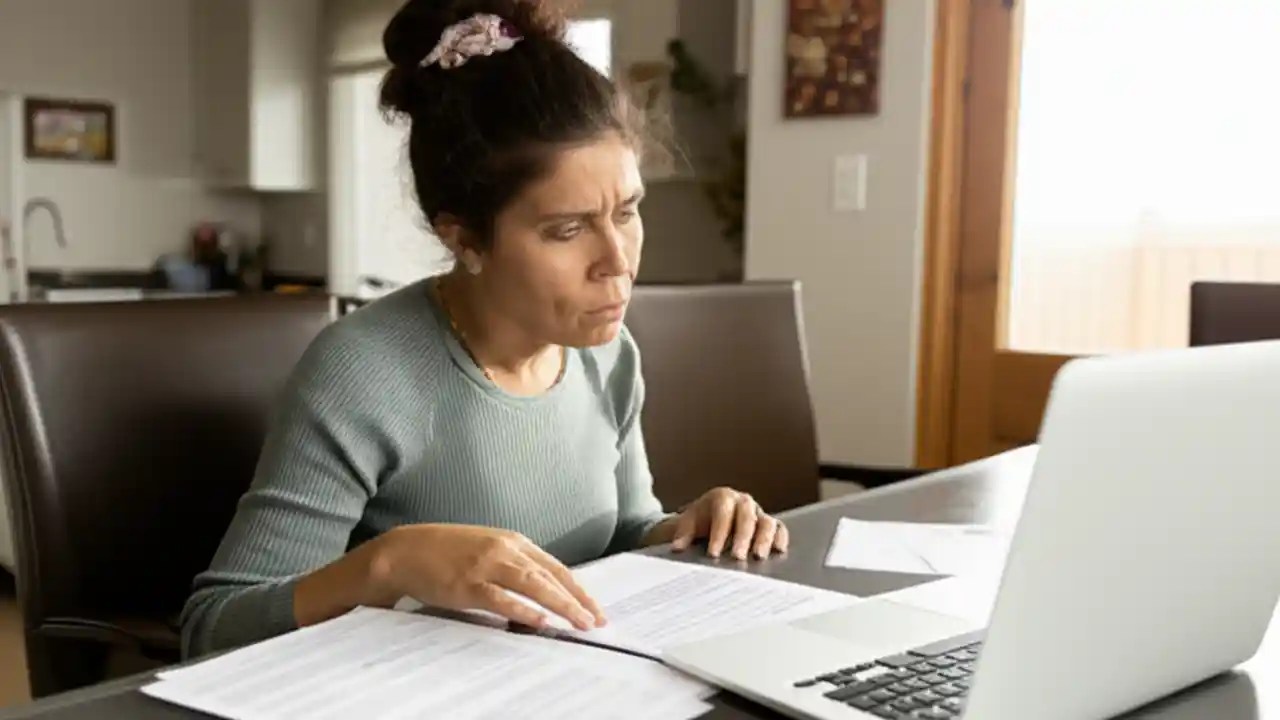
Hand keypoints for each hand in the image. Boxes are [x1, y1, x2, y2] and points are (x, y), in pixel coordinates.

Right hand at [376, 524, 606, 631]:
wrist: (406, 550)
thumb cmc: (446, 552)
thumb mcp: (487, 550)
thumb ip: (514, 567)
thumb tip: (542, 595)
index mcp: (513, 541)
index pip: (556, 567)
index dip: (578, 589)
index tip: (595, 608)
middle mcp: (505, 549)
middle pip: (551, 576)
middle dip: (577, 600)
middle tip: (596, 621)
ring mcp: (487, 565)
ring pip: (534, 585)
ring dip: (560, 605)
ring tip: (579, 623)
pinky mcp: (468, 583)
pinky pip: (502, 598)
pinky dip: (523, 609)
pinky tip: (541, 620)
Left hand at [670, 487, 788, 559]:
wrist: (710, 515)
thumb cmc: (701, 519)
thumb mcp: (688, 522)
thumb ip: (683, 534)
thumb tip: (677, 547)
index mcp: (722, 497)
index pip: (722, 513)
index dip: (719, 533)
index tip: (713, 553)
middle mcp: (743, 502)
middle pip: (746, 516)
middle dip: (742, 537)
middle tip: (737, 557)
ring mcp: (758, 513)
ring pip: (766, 521)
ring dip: (764, 539)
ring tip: (758, 557)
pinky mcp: (768, 524)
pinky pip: (779, 528)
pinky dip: (780, 538)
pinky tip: (778, 552)